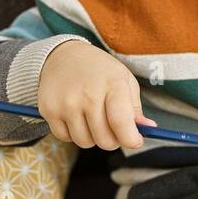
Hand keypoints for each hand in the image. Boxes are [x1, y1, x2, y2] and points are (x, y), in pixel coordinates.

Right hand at [37, 40, 156, 149]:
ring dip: (92, 137)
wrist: (63, 56)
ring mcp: (66, 103)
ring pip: (85, 142)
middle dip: (113, 140)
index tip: (135, 141)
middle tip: (113, 129)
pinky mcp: (49, 110)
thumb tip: (148, 128)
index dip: (131, 139)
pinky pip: (65, 138)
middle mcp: (88, 93)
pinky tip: (76, 117)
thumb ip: (135, 108)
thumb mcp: (123, 80)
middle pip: (104, 139)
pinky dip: (73, 133)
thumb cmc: (100, 71)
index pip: (121, 122)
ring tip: (93, 119)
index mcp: (112, 83)